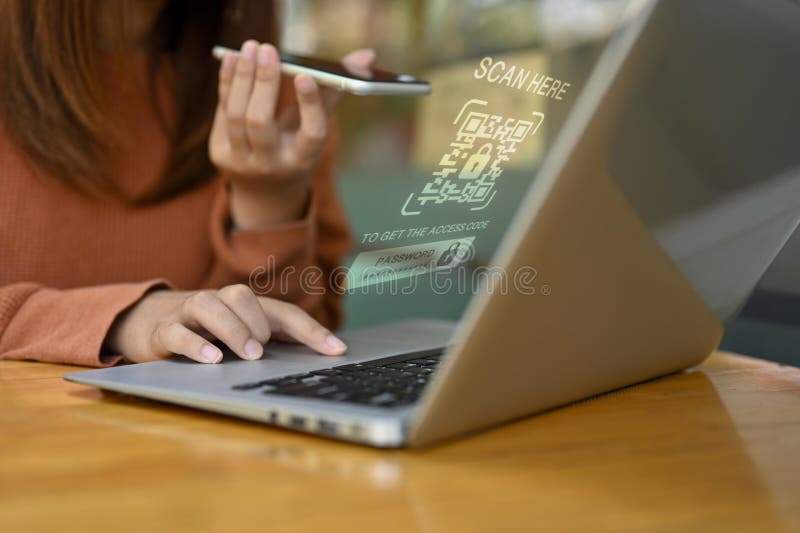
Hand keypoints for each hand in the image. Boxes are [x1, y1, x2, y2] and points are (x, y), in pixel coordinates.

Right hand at [106, 285, 347, 362]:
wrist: (148, 320)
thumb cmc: (209, 332)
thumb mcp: (242, 335)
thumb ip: (275, 343)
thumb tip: (319, 359)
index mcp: (245, 308)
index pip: (283, 313)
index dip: (312, 330)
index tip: (337, 350)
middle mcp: (219, 304)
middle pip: (240, 295)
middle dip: (256, 320)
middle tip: (264, 350)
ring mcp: (188, 315)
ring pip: (207, 305)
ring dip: (232, 328)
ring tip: (249, 354)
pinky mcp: (162, 331)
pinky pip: (175, 331)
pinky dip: (193, 343)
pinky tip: (211, 359)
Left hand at [209, 40, 374, 228]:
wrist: (264, 191)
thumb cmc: (297, 148)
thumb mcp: (316, 128)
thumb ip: (334, 91)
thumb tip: (366, 56)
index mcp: (303, 160)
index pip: (311, 134)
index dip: (310, 105)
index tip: (305, 76)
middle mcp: (271, 164)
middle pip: (261, 122)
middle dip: (264, 83)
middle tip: (268, 49)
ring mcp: (242, 161)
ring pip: (237, 115)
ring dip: (242, 78)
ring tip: (252, 48)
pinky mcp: (219, 153)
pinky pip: (222, 112)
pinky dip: (227, 83)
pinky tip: (232, 58)